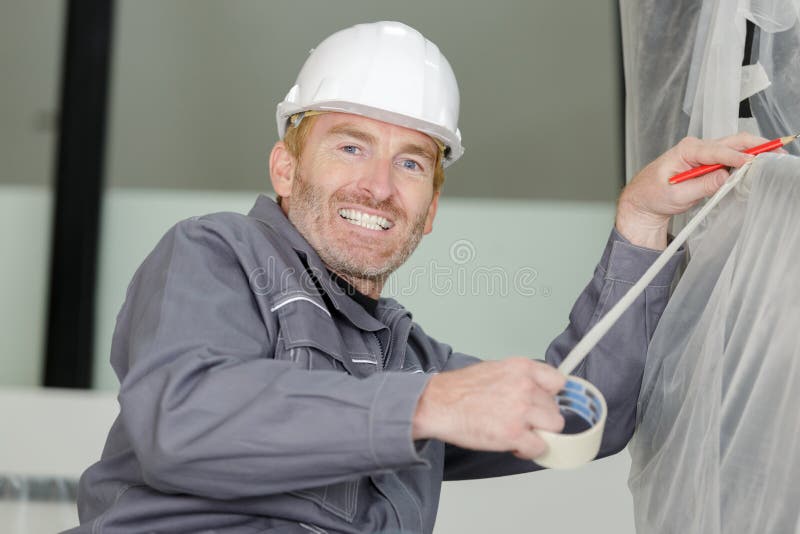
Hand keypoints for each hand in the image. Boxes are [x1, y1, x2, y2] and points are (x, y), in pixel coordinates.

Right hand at [412, 357, 565, 459]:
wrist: (437, 404)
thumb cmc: (459, 390)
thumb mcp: (495, 369)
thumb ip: (519, 379)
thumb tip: (535, 392)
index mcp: (522, 368)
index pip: (558, 382)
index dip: (551, 397)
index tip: (545, 404)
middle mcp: (525, 387)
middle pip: (555, 409)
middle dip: (541, 419)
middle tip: (523, 422)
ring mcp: (521, 411)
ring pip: (553, 428)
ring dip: (538, 434)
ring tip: (519, 434)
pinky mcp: (514, 434)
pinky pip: (540, 448)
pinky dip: (529, 451)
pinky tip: (514, 445)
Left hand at [616, 132, 767, 248]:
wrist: (644, 200)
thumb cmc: (653, 195)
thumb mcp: (676, 195)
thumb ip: (701, 186)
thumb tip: (724, 177)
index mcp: (685, 150)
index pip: (716, 151)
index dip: (735, 157)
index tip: (751, 163)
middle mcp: (696, 147)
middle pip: (732, 141)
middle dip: (755, 146)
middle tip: (776, 152)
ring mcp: (703, 153)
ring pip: (735, 147)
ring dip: (754, 151)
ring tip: (774, 157)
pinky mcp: (708, 162)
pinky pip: (731, 157)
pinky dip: (746, 159)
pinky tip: (758, 165)